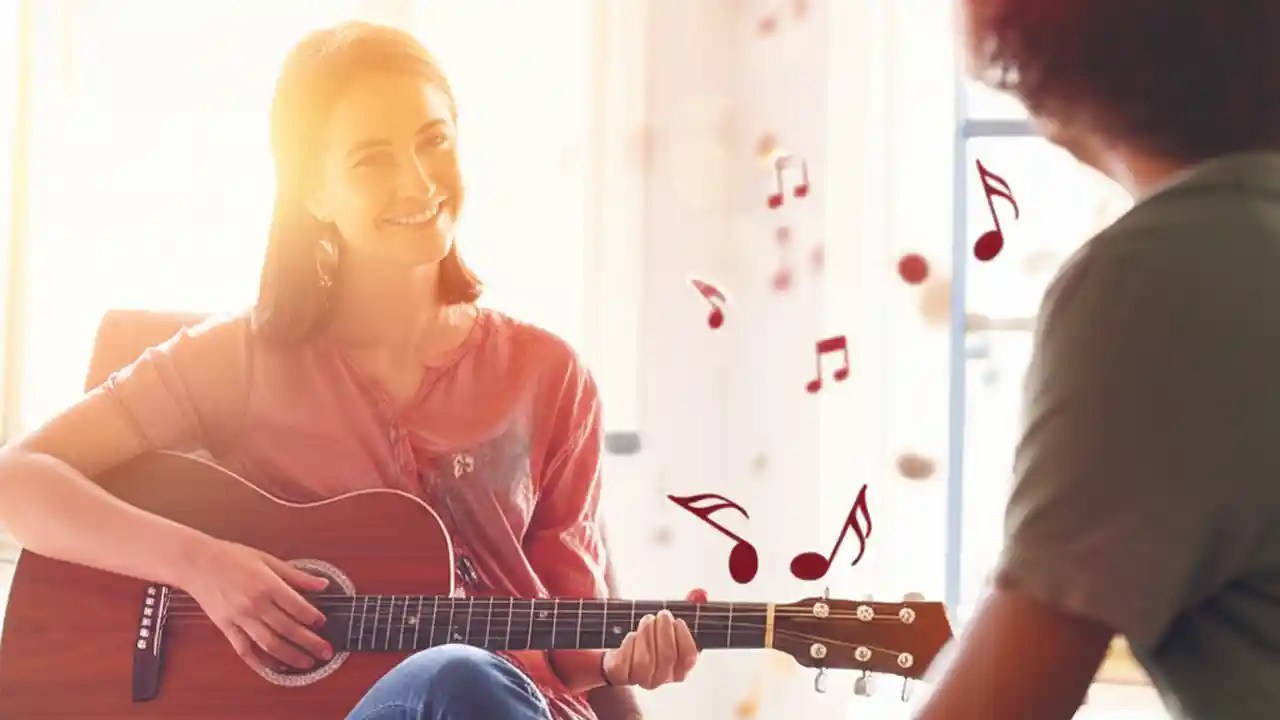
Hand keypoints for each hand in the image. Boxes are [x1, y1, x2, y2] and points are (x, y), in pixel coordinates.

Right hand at [181, 536, 333, 673]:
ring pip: (270, 644)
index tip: (323, 623)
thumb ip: (296, 575)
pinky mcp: (226, 627)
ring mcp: (240, 618)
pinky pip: (245, 650)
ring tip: (307, 663)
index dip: (313, 618)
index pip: (298, 607)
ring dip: (291, 656)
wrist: (197, 563)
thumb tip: (322, 584)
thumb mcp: (267, 559)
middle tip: (326, 651)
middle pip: (288, 629)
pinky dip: (261, 663)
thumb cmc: (231, 557)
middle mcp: (255, 604)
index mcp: (267, 585)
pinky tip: (275, 668)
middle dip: (310, 643)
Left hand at [602, 588, 704, 688]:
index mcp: (680, 669)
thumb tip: (698, 595)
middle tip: (661, 614)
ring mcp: (641, 680)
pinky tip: (632, 637)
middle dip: (663, 630)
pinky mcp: (620, 676)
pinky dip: (628, 645)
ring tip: (646, 621)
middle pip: (667, 656)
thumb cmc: (651, 634)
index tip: (678, 621)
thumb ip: (687, 607)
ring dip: (646, 634)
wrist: (622, 649)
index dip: (684, 637)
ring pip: (644, 661)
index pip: (689, 658)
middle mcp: (662, 678)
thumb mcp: (670, 621)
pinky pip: (624, 663)